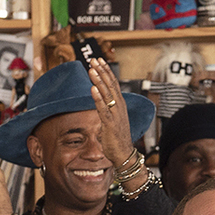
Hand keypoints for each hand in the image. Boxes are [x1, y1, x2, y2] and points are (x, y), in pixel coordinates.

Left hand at [87, 58, 135, 175]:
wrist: (124, 154)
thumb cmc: (117, 138)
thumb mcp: (112, 119)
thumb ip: (107, 108)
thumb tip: (100, 99)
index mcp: (119, 104)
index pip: (113, 83)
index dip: (106, 71)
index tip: (99, 61)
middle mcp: (119, 107)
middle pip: (110, 85)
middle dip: (102, 71)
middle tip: (93, 59)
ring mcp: (115, 115)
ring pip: (107, 94)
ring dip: (98, 81)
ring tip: (91, 70)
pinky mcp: (110, 124)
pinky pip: (103, 109)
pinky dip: (98, 99)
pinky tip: (92, 89)